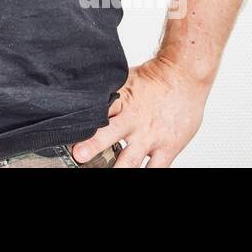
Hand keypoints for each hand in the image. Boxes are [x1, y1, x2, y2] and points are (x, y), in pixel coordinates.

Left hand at [71, 54, 209, 167]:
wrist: (185, 75)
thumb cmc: (154, 78)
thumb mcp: (125, 80)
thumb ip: (107, 93)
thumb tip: (80, 92)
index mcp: (122, 101)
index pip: (97, 111)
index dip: (82, 121)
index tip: (66, 130)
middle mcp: (134, 120)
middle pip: (109, 134)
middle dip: (92, 146)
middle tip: (78, 154)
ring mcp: (151, 136)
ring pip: (130, 159)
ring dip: (116, 169)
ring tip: (103, 172)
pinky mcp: (168, 147)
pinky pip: (156, 169)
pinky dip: (145, 174)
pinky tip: (134, 176)